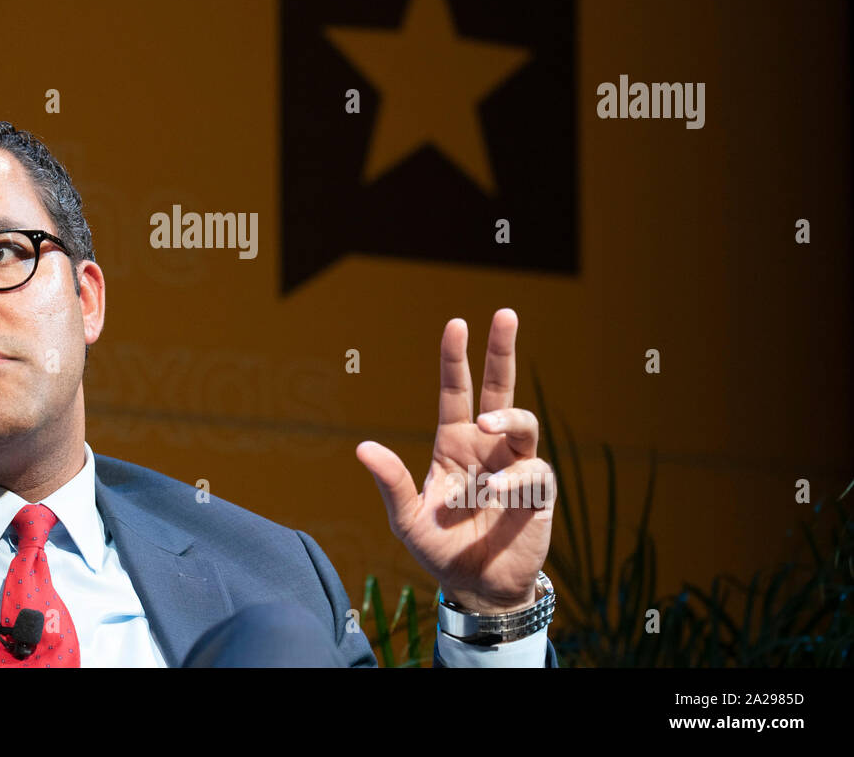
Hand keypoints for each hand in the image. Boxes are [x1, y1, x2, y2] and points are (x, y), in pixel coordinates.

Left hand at [356, 308, 554, 613]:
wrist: (477, 587)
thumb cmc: (440, 549)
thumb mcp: (406, 518)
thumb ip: (391, 482)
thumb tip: (363, 447)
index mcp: (454, 443)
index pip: (455, 390)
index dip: (455, 358)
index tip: (457, 323)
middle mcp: (486, 446)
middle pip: (498, 387)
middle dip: (501, 350)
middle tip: (505, 313)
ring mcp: (515, 464)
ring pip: (521, 421)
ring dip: (506, 417)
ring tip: (486, 426)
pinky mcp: (538, 490)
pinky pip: (533, 470)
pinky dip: (515, 477)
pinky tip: (496, 492)